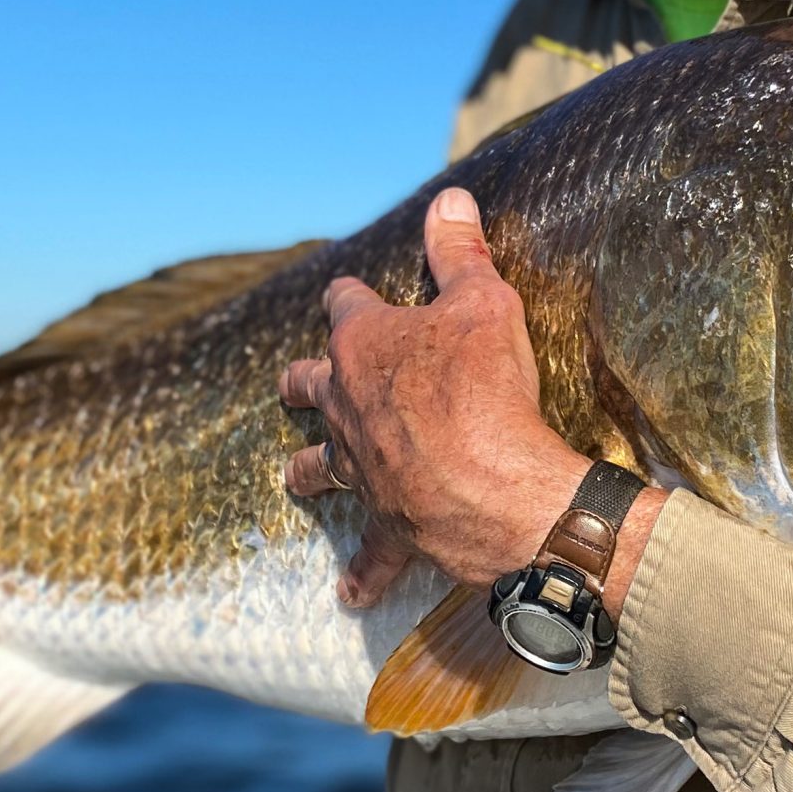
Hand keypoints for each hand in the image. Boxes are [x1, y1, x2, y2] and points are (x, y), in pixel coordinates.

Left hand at [279, 187, 665, 612]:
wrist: (498, 490)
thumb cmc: (487, 389)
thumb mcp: (484, 303)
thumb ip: (461, 251)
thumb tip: (449, 198)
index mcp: (365, 346)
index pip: (345, 305)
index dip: (349, 295)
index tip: (348, 291)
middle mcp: (347, 405)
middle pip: (309, 385)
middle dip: (303, 381)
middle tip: (294, 383)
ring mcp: (359, 467)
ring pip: (317, 467)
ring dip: (308, 469)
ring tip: (295, 476)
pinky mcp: (386, 521)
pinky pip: (370, 554)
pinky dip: (362, 574)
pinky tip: (349, 593)